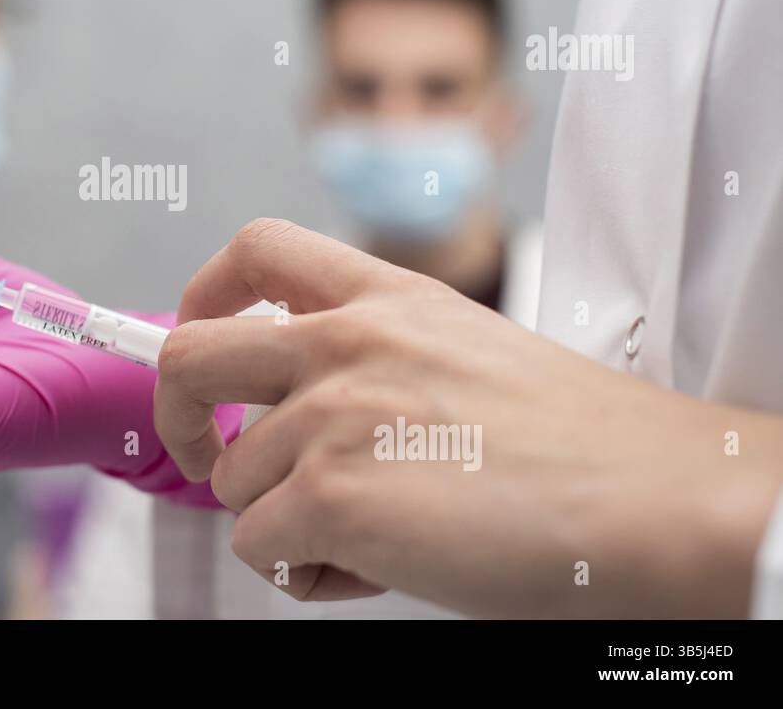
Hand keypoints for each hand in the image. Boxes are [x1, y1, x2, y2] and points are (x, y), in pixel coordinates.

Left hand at [154, 218, 782, 616]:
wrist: (648, 497)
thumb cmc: (574, 441)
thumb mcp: (464, 350)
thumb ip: (371, 360)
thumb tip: (287, 416)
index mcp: (386, 297)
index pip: (257, 249)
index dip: (203, 292)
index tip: (195, 334)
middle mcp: (346, 343)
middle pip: (189, 354)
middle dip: (172, 415)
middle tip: (204, 457)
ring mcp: (332, 415)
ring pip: (233, 479)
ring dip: (283, 520)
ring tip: (372, 537)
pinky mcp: (332, 495)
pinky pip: (262, 548)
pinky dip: (305, 572)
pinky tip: (378, 568)